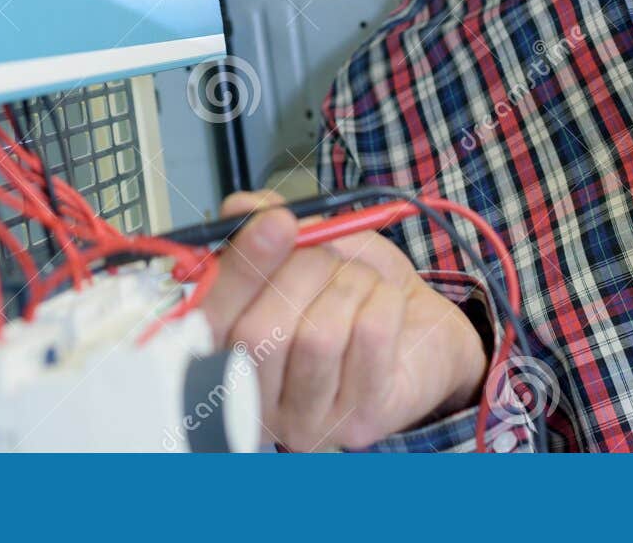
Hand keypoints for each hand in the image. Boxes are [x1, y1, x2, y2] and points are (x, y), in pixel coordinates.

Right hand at [198, 189, 487, 450]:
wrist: (423, 332)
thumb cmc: (353, 294)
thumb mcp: (312, 248)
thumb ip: (270, 227)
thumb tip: (241, 208)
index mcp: (226, 358)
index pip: (209, 322)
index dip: (239, 270)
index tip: (275, 222)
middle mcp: (256, 404)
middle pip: (260, 334)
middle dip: (305, 270)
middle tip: (331, 252)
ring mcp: (306, 424)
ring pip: (319, 336)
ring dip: (351, 285)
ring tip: (364, 283)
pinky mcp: (360, 425)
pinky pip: (369, 337)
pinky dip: (386, 300)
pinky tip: (390, 305)